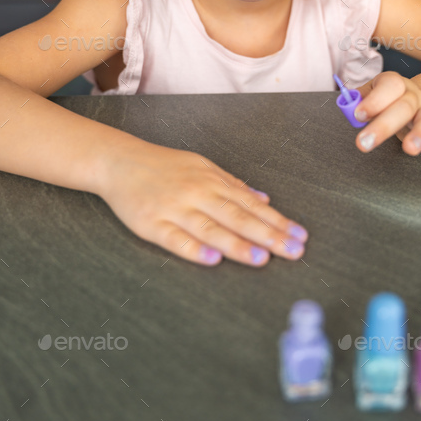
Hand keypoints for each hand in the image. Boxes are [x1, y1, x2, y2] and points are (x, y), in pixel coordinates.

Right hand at [98, 140, 308, 266]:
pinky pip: (176, 239)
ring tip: (261, 258)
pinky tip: (212, 259)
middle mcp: (197, 193)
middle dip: (268, 235)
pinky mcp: (152, 224)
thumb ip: (232, 184)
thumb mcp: (202, 167)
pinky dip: (194, 250)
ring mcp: (175, 209)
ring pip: (211, 229)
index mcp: (212, 181)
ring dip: (237, 244)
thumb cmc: (164, 166)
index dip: (277, 221)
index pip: (251, 205)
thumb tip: (265, 198)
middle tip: (293, 251)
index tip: (300, 236)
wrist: (120, 161)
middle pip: (238, 217)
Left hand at [352, 71, 420, 155]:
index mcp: (394, 84)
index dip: (373, 99)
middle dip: (383, 125)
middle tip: (363, 143)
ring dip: (419, 135)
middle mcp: (413, 96)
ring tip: (410, 149)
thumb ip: (358, 98)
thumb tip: (347, 104)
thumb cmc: (387, 99)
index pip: (387, 87)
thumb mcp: (372, 93)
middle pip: (401, 107)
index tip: (358, 114)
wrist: (420, 98)